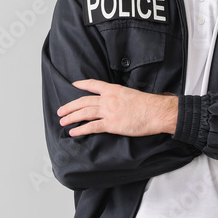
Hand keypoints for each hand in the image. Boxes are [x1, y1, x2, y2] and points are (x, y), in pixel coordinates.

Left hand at [58, 79, 177, 136]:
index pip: (94, 85)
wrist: (156, 112)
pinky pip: (92, 127)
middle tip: (61, 111)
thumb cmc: (148, 105)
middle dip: (70, 106)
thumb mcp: (131, 94)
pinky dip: (81, 130)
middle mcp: (108, 99)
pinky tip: (74, 132)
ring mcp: (109, 112)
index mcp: (114, 90)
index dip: (82, 84)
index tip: (74, 84)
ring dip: (71, 117)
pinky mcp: (112, 125)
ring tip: (63, 121)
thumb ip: (120, 97)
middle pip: (84, 101)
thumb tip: (117, 102)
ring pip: (84, 113)